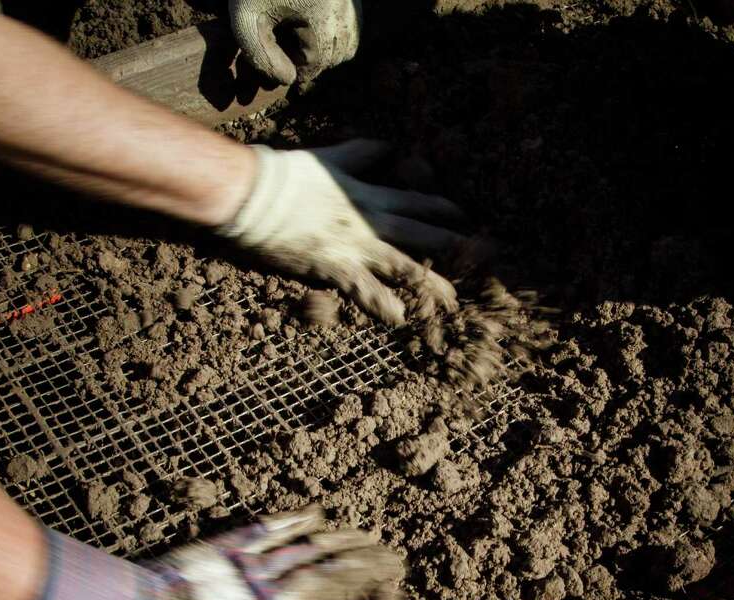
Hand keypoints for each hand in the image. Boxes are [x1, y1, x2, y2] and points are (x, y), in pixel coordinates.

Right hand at [220, 140, 465, 325]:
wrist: (251, 195)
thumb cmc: (283, 175)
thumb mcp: (328, 158)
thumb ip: (358, 154)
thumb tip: (384, 145)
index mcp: (367, 194)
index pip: (416, 201)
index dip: (443, 208)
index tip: (464, 216)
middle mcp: (368, 221)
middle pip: (422, 235)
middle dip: (454, 247)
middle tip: (482, 260)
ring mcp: (354, 246)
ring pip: (404, 266)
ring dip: (430, 284)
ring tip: (452, 301)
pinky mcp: (334, 267)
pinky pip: (367, 292)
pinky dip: (385, 307)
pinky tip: (401, 320)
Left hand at [229, 0, 360, 84]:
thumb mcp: (246, 19)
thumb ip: (261, 56)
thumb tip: (288, 80)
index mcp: (322, 22)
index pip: (314, 67)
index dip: (291, 69)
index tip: (272, 60)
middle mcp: (345, 14)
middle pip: (333, 57)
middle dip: (309, 59)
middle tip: (282, 46)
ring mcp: (352, 4)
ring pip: (347, 43)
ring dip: (324, 47)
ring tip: (295, 33)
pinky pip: (352, 24)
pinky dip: (334, 30)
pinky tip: (308, 19)